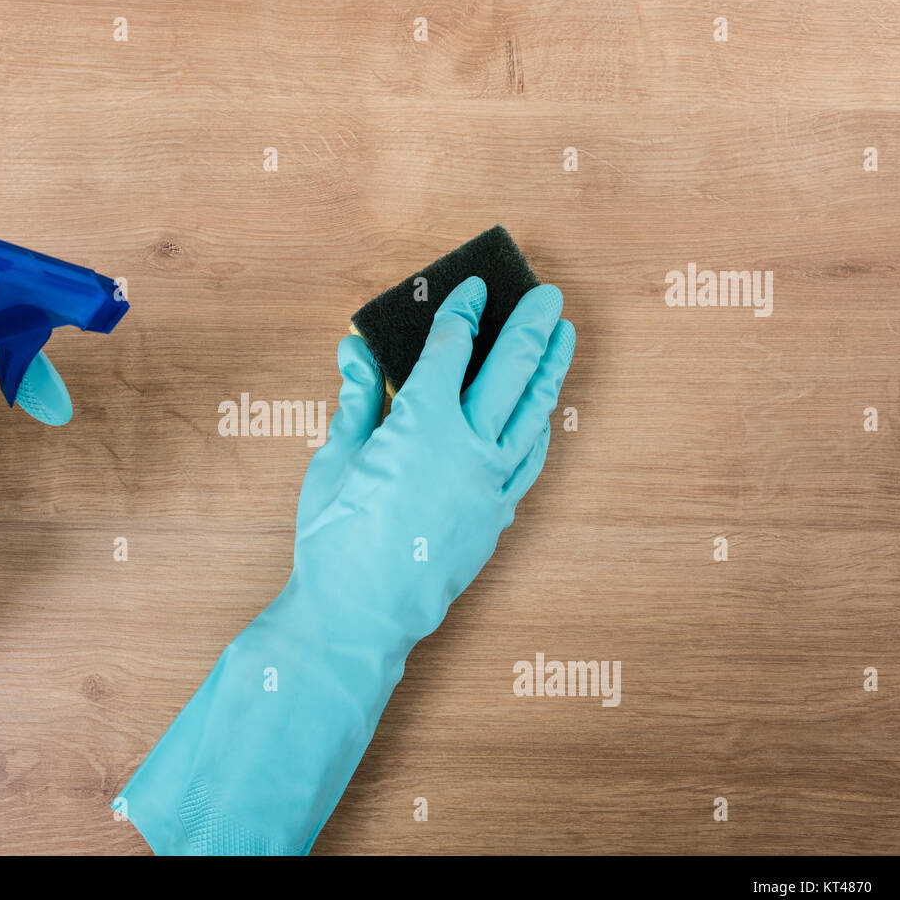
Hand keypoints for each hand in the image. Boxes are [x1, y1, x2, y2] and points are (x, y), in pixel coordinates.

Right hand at [116, 276, 574, 854]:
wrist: (361, 611)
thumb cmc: (337, 535)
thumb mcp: (335, 457)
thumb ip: (358, 399)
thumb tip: (357, 350)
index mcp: (420, 422)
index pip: (449, 349)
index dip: (461, 313)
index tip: (471, 288)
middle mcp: (466, 446)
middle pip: (507, 370)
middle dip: (528, 326)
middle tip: (547, 294)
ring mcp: (490, 483)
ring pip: (531, 414)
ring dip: (549, 370)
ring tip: (563, 337)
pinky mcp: (498, 516)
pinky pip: (528, 461)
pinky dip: (538, 430)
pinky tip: (542, 414)